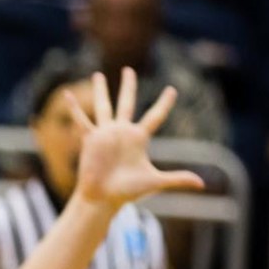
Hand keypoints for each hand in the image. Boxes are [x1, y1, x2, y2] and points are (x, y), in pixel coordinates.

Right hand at [67, 69, 204, 207]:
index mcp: (138, 138)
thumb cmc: (127, 191)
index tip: (171, 90)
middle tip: (128, 70)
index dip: (164, 103)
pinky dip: (74, 108)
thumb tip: (202, 184)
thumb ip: (177, 179)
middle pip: (127, 102)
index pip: (155, 116)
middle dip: (128, 86)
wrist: (103, 197)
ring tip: (97, 74)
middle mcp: (122, 132)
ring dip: (101, 90)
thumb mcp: (154, 181)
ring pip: (104, 106)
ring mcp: (105, 134)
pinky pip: (82, 120)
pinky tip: (66, 94)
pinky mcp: (91, 139)